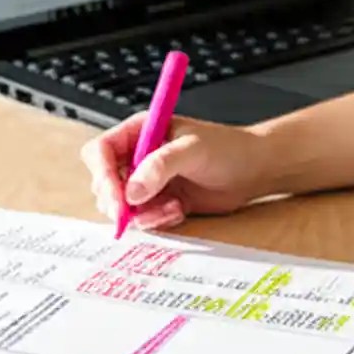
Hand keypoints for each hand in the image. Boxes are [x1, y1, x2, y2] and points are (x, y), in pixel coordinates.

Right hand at [81, 112, 273, 230]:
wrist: (253, 170)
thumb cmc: (227, 148)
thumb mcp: (193, 150)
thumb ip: (161, 166)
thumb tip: (132, 192)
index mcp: (139, 132)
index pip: (101, 151)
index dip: (102, 174)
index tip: (117, 198)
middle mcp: (137, 156)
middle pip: (103, 182)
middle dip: (119, 202)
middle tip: (140, 211)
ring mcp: (146, 181)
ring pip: (120, 206)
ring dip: (142, 214)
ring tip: (171, 207)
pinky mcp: (158, 202)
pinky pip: (141, 219)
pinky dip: (156, 221)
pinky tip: (178, 211)